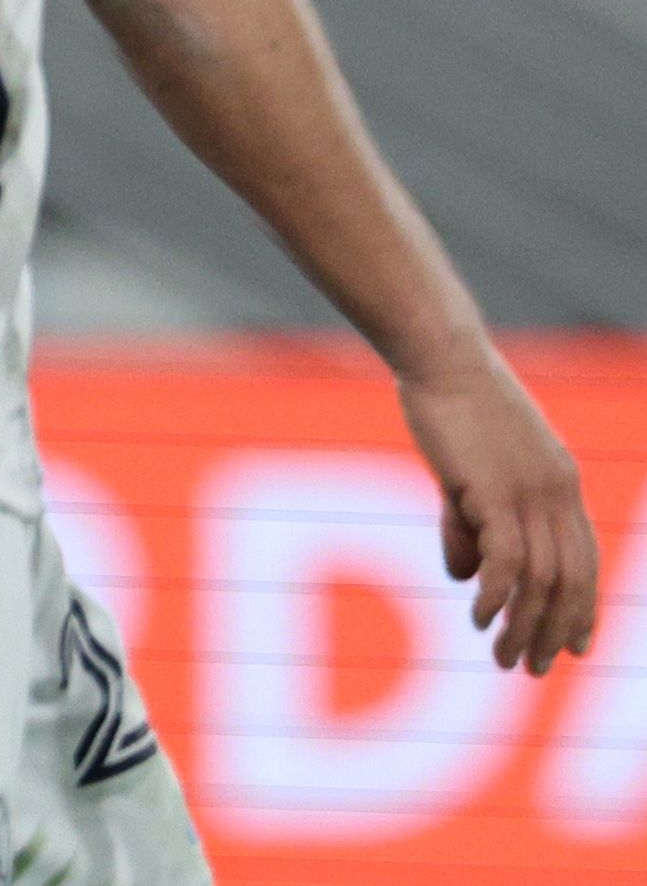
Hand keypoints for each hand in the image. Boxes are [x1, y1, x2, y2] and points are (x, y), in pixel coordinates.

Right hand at [397, 345, 599, 671]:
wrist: (441, 356)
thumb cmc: (448, 402)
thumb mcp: (465, 472)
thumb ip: (468, 525)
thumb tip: (467, 580)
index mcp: (561, 484)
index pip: (584, 561)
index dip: (582, 608)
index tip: (573, 648)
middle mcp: (557, 493)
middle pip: (570, 580)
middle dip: (554, 631)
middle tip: (532, 669)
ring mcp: (530, 493)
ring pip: (542, 579)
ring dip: (525, 626)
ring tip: (503, 659)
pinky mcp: (495, 491)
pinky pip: (508, 559)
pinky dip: (498, 596)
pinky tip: (479, 618)